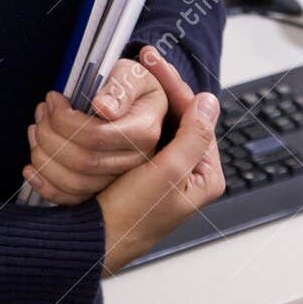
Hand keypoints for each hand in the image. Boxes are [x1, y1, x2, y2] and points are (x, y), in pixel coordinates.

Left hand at [21, 49, 170, 204]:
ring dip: (44, 157)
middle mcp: (134, 162)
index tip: (52, 99)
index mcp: (143, 132)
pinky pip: (72, 199)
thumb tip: (102, 107)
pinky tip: (30, 169)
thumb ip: (119, 88)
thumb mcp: (131, 76)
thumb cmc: (132, 87)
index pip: (95, 136)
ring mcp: (118, 180)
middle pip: (81, 161)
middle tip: (41, 112)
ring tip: (35, 129)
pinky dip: (45, 187)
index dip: (64, 120)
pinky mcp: (102, 190)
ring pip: (74, 183)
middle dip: (49, 135)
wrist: (140, 105)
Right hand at [96, 56, 225, 273]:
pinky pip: (138, 136)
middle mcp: (188, 171)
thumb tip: (210, 101)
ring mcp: (164, 171)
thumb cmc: (130, 217)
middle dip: (157, 88)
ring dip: (140, 100)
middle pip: (177, 115)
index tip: (151, 62)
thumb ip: (193, 137)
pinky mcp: (141, 173)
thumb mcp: (167, 174)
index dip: (173, 84)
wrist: (92, 242)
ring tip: (127, 75)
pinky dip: (127, 117)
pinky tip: (114, 102)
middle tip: (139, 60)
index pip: (195, 115)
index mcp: (204, 173)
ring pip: (156, 123)